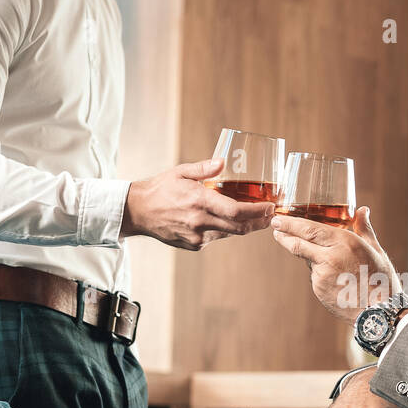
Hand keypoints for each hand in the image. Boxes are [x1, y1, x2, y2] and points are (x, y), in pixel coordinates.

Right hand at [121, 158, 274, 248]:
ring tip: (256, 217)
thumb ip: (203, 168)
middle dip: (258, 222)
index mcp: (199, 201)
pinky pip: (217, 237)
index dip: (257, 211)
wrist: (137, 212)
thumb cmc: (160, 189)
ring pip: (230, 233)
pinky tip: (227, 220)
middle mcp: (200, 221)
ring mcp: (197, 236)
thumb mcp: (180, 172)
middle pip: (239, 227)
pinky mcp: (194, 245)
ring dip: (244, 226)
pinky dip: (225, 229)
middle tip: (270, 214)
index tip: (270, 207)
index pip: (236, 211)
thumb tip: (223, 162)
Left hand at [271, 206, 399, 323]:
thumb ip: (364, 228)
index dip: (290, 224)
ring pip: (308, 260)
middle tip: (275, 228)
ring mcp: (322, 274)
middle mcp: (330, 256)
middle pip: (298, 242)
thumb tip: (363, 210)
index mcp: (345, 242)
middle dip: (283, 234)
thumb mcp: (375, 249)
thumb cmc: (381, 279)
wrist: (378, 311)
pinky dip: (320, 273)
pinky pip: (315, 275)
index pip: (310, 229)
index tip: (279, 220)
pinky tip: (336, 279)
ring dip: (310, 256)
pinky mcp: (319, 289)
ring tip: (333, 264)